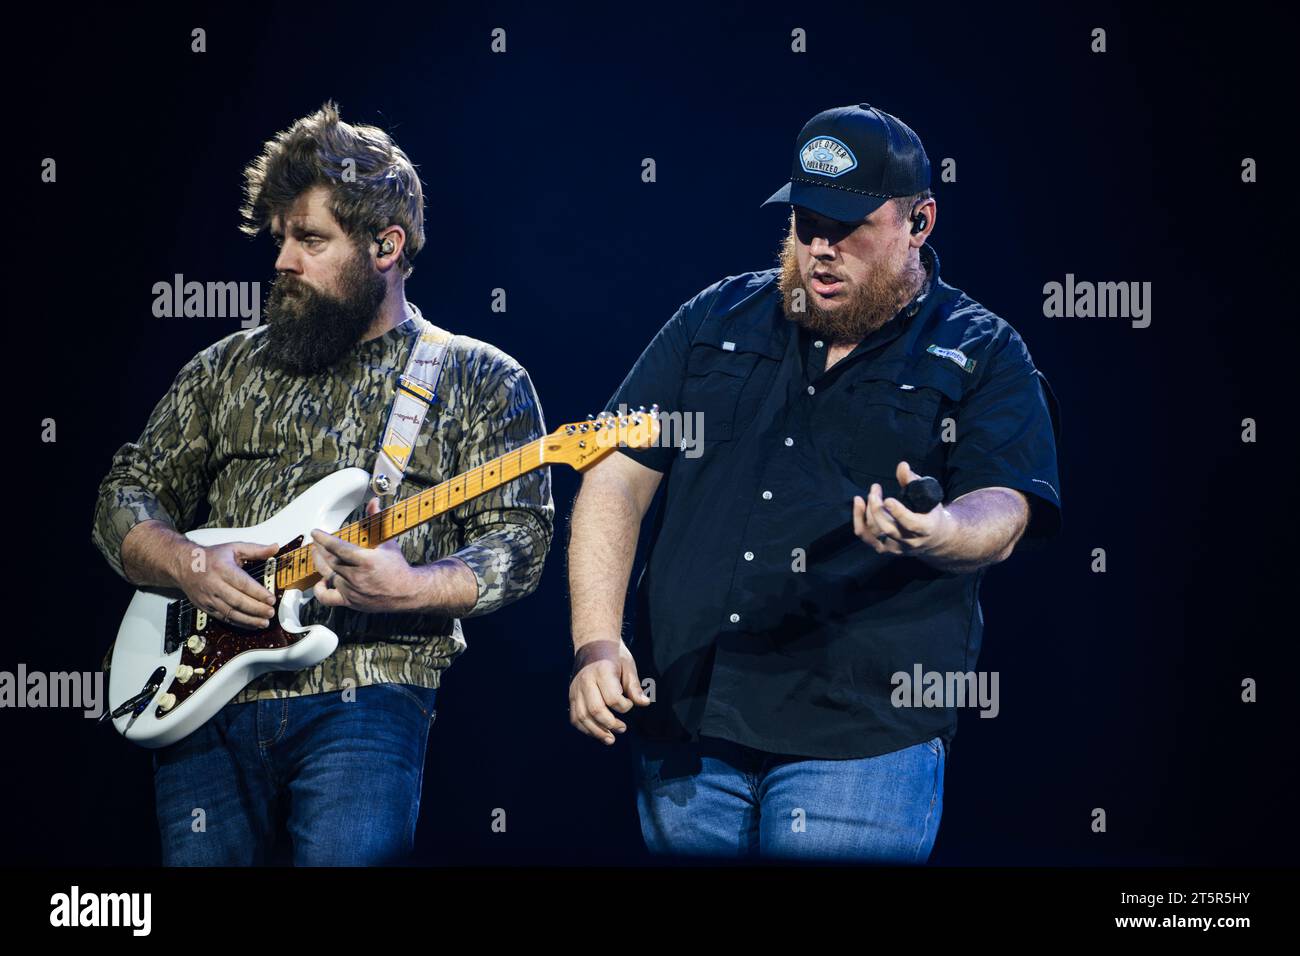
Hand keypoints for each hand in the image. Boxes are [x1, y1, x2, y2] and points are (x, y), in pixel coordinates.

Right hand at [175, 540, 277, 628]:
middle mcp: (214, 584)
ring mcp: (209, 598)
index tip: (271, 599)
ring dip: (249, 619)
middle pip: (237, 601)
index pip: (243, 583)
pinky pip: (223, 618)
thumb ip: (256, 550)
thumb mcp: (234, 548)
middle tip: (271, 612)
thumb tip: (275, 548)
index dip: (258, 593)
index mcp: (222, 568)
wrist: (184, 566)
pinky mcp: (206, 607)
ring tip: (264, 622)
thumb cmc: (211, 557)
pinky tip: (251, 624)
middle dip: (256, 609)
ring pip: (230, 612)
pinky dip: (238, 623)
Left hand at [311, 497, 419, 611]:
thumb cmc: (398, 567)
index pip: (337, 547)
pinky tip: (321, 581)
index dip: (323, 539)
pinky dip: (320, 590)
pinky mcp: (351, 602)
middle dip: (319, 549)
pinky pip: (327, 598)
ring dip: (320, 563)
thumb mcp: (388, 541)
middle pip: (329, 560)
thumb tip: (373, 502)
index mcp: (366, 560)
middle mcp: (357, 576)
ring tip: (318, 555)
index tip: (315, 532)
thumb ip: (377, 520)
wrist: (408, 592)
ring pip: (328, 575)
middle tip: (316, 542)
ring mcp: (352, 591)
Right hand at [568, 639, 651, 744]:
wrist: (592, 643)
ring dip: (597, 732)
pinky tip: (598, 733)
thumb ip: (634, 686)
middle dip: (610, 724)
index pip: (612, 698)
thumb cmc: (614, 655)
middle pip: (595, 710)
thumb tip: (644, 703)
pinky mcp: (572, 695)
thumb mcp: (628, 666)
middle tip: (623, 728)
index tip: (629, 704)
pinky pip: (575, 717)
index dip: (624, 706)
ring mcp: (576, 689)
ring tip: (610, 739)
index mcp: (602, 671)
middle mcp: (586, 681)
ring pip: (582, 716)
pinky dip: (585, 728)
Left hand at [852, 460, 955, 556]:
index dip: (898, 513)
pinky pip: (865, 535)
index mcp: (926, 529)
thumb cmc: (930, 512)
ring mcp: (895, 547)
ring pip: (875, 532)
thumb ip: (913, 481)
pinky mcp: (883, 548)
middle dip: (877, 508)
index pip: (911, 524)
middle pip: (888, 528)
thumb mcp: (928, 496)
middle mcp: (910, 542)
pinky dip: (858, 519)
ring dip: (868, 510)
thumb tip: (902, 465)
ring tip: (873, 492)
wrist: (933, 538)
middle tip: (874, 489)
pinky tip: (859, 501)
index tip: (888, 500)